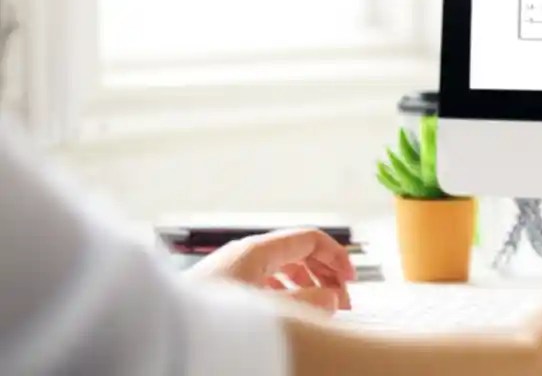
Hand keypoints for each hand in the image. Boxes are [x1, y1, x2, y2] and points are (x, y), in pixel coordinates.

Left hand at [187, 228, 355, 313]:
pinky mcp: (223, 288)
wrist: (162, 330)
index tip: (351, 280)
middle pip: (298, 252)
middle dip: (326, 273)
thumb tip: (333, 297)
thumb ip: (309, 302)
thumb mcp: (271, 309)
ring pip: (282, 268)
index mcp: (258, 249)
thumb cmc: (212, 318)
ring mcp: (233, 270)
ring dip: (308, 284)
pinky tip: (291, 310)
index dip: (337, 256)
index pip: (311, 239)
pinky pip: (266, 282)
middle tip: (342, 300)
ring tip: (321, 308)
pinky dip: (286, 292)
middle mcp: (245, 254)